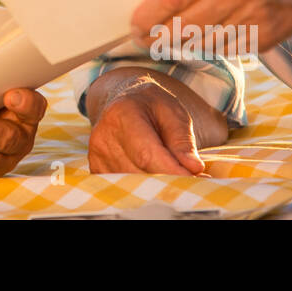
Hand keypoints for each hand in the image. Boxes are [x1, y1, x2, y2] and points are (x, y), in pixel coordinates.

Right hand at [87, 76, 208, 175]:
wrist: (125, 101)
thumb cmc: (153, 106)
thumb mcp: (174, 113)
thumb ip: (183, 141)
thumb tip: (193, 168)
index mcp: (122, 114)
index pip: (146, 154)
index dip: (171, 171)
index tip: (196, 180)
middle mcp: (103, 135)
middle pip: (139, 173)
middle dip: (168, 181)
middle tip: (193, 181)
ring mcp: (96, 154)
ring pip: (131, 184)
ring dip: (156, 186)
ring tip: (176, 178)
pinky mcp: (96, 168)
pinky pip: (123, 187)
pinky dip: (142, 188)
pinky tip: (156, 179)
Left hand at [129, 0, 291, 52]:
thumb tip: (158, 8)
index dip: (149, 15)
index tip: (134, 25)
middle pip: (185, 26)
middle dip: (159, 36)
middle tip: (144, 39)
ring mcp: (257, 15)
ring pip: (204, 43)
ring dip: (182, 44)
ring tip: (169, 40)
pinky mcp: (270, 36)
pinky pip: (228, 49)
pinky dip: (211, 46)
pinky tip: (203, 39)